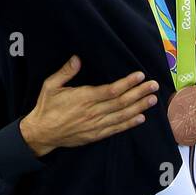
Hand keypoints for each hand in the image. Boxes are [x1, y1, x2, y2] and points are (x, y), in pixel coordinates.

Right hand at [19, 56, 158, 156]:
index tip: (140, 76)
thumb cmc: (46, 107)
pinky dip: (129, 124)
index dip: (128, 83)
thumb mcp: (50, 86)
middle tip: (154, 86)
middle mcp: (92, 112)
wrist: (41, 133)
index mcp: (83, 98)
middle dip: (139, 93)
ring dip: (139, 107)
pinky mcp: (95, 135)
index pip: (111, 90)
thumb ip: (65, 72)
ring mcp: (95, 125)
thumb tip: (77, 58)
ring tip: (152, 100)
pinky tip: (140, 118)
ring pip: (122, 115)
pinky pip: (115, 129)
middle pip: (121, 102)